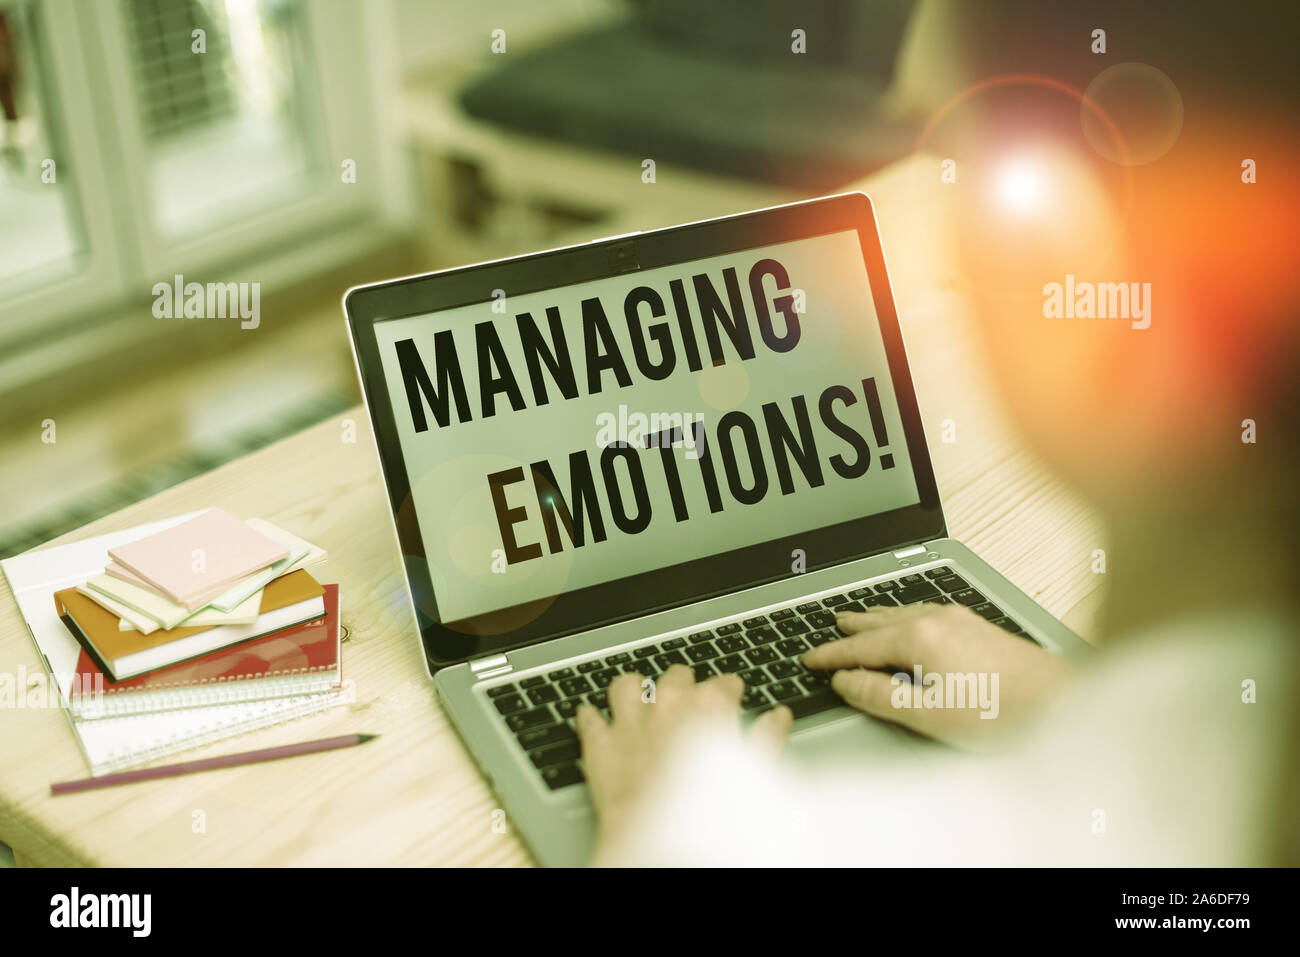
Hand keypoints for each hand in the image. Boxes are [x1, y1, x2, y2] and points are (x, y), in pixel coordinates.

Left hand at [576, 664, 791, 851]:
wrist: (663, 842)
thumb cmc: (711, 813)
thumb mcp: (754, 772)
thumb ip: (767, 739)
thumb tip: (778, 717)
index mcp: (709, 708)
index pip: (723, 683)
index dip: (729, 689)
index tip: (731, 696)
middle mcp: (667, 706)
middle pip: (676, 676)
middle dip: (683, 684)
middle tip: (688, 699)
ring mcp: (629, 722)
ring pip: (627, 685)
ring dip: (634, 689)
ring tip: (639, 697)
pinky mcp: (599, 745)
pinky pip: (588, 718)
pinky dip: (591, 717)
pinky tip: (593, 717)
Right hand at [803, 603, 1073, 749]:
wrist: (1062, 704)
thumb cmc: (1001, 715)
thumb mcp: (928, 716)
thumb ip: (880, 697)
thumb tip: (846, 682)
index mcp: (919, 638)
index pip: (861, 647)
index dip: (832, 655)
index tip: (811, 660)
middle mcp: (937, 619)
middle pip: (881, 621)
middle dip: (852, 627)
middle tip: (829, 627)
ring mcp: (960, 619)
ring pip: (904, 612)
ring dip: (877, 617)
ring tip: (860, 618)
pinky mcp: (978, 626)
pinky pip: (926, 611)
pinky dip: (904, 615)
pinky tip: (910, 619)